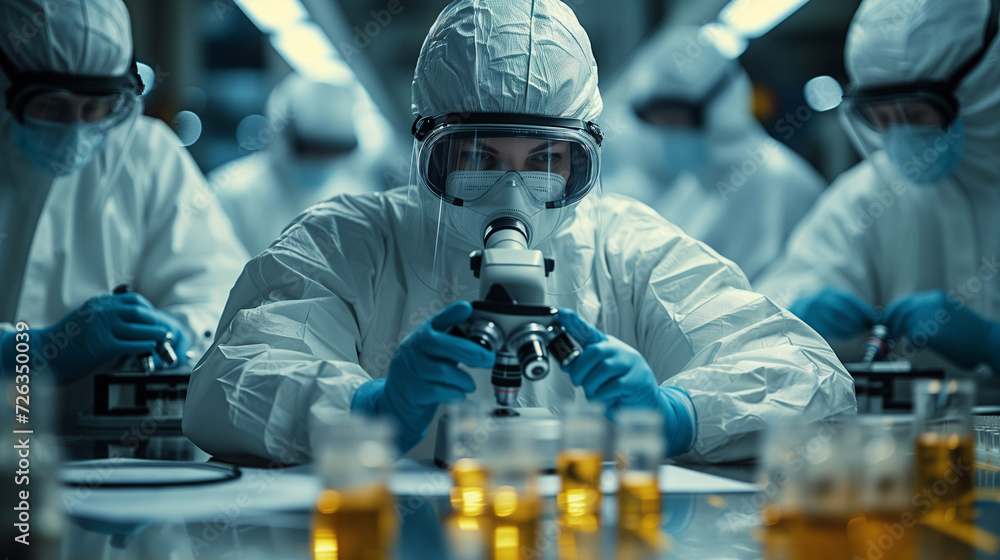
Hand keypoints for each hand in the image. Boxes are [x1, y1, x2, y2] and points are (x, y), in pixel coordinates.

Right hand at [27, 293, 188, 382]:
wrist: (41, 353)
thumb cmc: (63, 341)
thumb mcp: (85, 319)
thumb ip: (104, 317)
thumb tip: (126, 321)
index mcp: (99, 304)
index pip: (133, 301)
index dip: (148, 309)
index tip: (154, 318)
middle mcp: (102, 312)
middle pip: (140, 312)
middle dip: (156, 322)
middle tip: (165, 329)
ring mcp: (103, 328)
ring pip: (140, 328)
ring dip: (156, 334)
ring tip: (165, 339)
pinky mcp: (104, 346)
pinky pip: (133, 344)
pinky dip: (146, 345)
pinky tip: (152, 347)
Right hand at [352, 302, 494, 452]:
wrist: (395, 402)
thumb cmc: (420, 376)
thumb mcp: (432, 355)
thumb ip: (451, 346)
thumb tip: (481, 343)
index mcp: (420, 337)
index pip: (437, 321)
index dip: (451, 314)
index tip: (466, 309)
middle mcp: (413, 350)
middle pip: (440, 344)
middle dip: (470, 350)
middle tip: (488, 359)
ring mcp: (410, 371)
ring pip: (443, 371)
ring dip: (464, 379)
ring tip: (469, 384)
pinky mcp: (413, 392)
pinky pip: (440, 391)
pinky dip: (456, 393)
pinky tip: (459, 394)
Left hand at [557, 309, 695, 456]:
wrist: (645, 401)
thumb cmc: (619, 387)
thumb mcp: (598, 375)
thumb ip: (583, 368)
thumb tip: (566, 364)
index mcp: (606, 346)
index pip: (588, 331)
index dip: (574, 322)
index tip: (561, 313)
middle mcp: (619, 350)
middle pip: (594, 352)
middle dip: (579, 370)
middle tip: (577, 382)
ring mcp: (630, 364)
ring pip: (603, 369)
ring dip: (591, 386)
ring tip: (594, 393)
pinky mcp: (636, 380)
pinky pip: (613, 386)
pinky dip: (603, 396)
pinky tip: (606, 399)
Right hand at [788, 287, 878, 339]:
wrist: (789, 316)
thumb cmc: (816, 311)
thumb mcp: (829, 302)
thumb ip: (846, 306)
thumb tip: (869, 316)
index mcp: (826, 291)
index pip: (848, 299)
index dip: (863, 309)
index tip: (873, 318)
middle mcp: (818, 300)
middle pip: (844, 310)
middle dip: (859, 320)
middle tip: (867, 327)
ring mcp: (812, 312)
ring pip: (838, 321)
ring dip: (852, 328)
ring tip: (858, 331)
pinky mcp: (809, 325)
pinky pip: (830, 330)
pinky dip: (843, 333)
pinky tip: (848, 334)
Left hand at [883, 290, 999, 369]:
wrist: (990, 342)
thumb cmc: (970, 334)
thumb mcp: (947, 314)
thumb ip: (927, 315)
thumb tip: (903, 323)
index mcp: (935, 298)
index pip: (904, 302)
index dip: (892, 314)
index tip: (886, 323)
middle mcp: (931, 303)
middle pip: (899, 312)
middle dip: (891, 325)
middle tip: (890, 337)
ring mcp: (930, 316)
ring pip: (904, 325)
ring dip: (902, 336)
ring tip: (911, 344)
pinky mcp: (931, 332)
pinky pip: (912, 338)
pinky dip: (913, 345)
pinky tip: (922, 347)